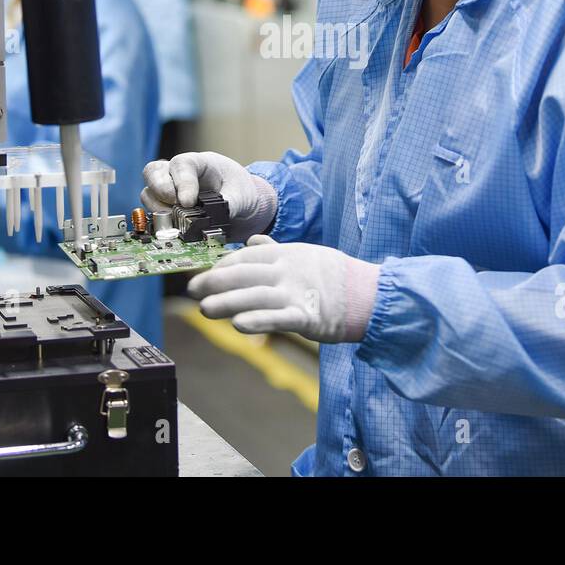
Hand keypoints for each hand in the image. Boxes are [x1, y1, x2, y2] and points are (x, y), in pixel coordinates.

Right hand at [141, 151, 276, 241]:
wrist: (241, 204)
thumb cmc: (241, 192)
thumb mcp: (243, 196)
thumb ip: (229, 204)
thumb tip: (212, 217)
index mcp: (200, 163)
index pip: (182, 165)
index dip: (182, 182)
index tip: (188, 202)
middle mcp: (179, 174)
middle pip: (154, 171)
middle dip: (160, 189)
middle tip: (172, 208)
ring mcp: (169, 189)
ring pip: (148, 191)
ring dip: (156, 207)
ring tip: (172, 221)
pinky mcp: (166, 207)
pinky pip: (152, 211)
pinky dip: (156, 220)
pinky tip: (169, 229)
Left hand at [187, 235, 380, 343]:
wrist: (371, 295)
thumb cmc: (337, 277)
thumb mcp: (307, 254)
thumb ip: (276, 249)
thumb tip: (251, 241)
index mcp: (288, 254)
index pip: (246, 257)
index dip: (221, 266)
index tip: (204, 274)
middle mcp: (288, 270)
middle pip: (243, 274)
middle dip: (214, 282)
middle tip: (193, 290)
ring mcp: (297, 292)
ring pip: (253, 296)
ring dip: (225, 303)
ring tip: (205, 309)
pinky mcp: (307, 316)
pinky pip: (277, 318)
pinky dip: (256, 320)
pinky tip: (237, 324)